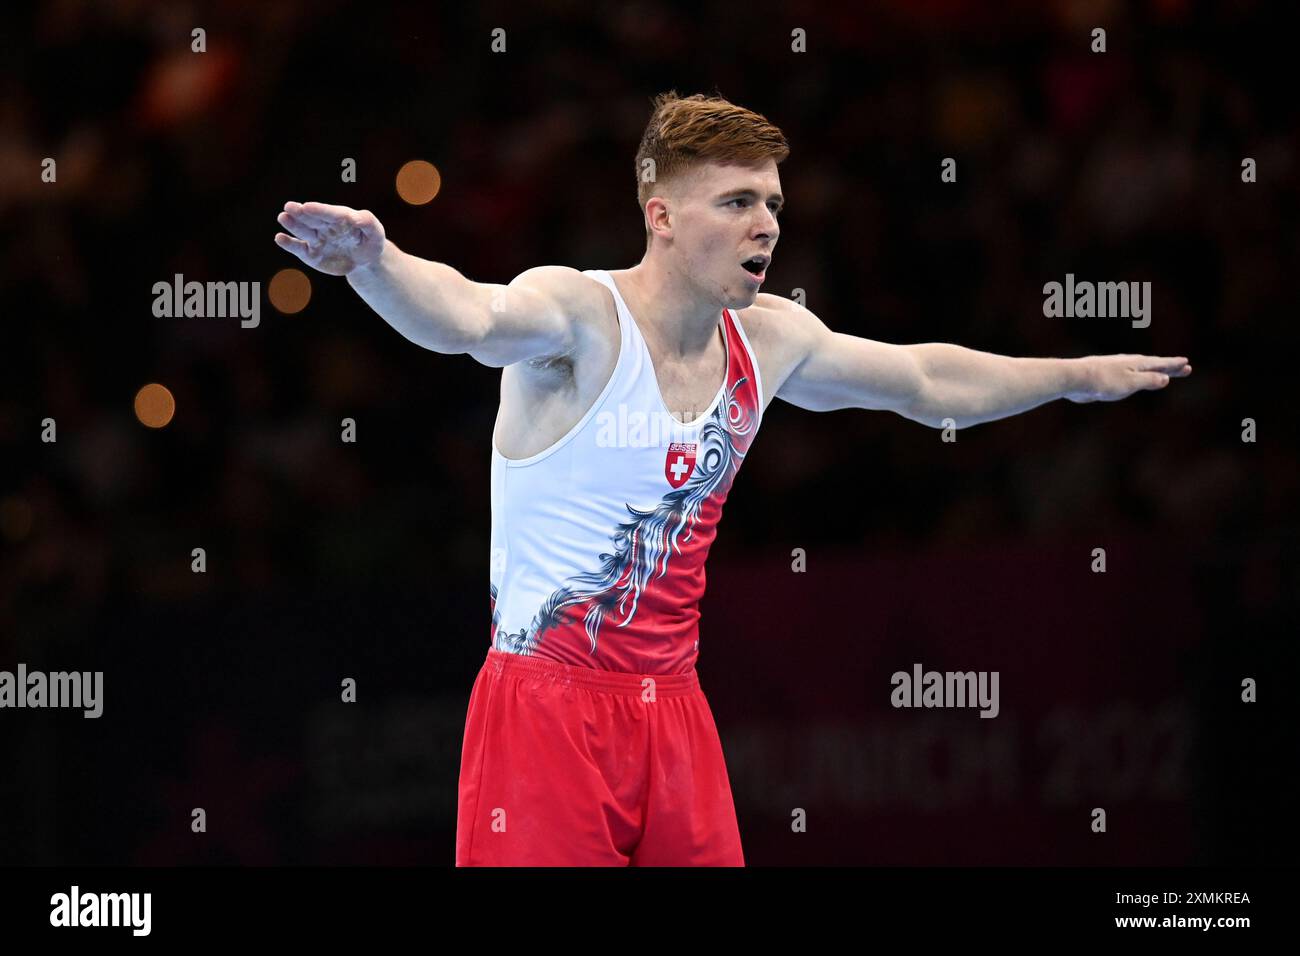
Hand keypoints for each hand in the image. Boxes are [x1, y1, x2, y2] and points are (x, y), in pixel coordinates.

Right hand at [274, 201, 385, 275]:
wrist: (365, 260)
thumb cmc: (370, 240)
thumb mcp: (375, 231)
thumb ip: (368, 222)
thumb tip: (356, 217)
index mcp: (339, 217)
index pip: (328, 213)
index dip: (319, 210)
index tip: (307, 206)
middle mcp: (324, 226)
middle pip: (312, 219)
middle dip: (300, 213)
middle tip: (289, 207)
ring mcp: (316, 239)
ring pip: (302, 231)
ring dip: (292, 224)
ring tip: (283, 217)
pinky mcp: (310, 253)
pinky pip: (298, 248)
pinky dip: (289, 244)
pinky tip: (280, 238)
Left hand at [1068, 354, 1191, 401]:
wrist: (1075, 378)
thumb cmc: (1104, 381)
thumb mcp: (1131, 382)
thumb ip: (1148, 380)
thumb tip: (1165, 378)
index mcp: (1137, 364)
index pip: (1160, 364)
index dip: (1174, 365)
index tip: (1187, 364)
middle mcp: (1128, 363)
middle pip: (1153, 365)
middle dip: (1169, 368)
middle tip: (1185, 368)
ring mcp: (1117, 368)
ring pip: (1140, 369)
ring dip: (1153, 370)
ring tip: (1162, 371)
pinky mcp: (1106, 376)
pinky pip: (1128, 375)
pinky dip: (1137, 375)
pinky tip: (1132, 377)